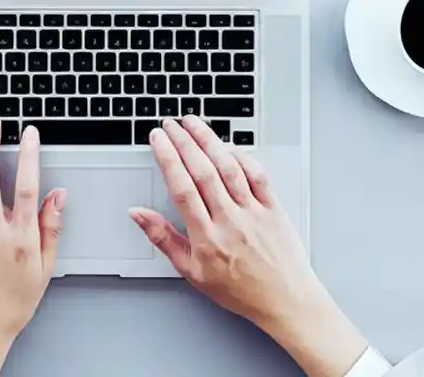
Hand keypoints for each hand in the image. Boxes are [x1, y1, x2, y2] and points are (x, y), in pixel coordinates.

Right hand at [129, 116, 366, 376]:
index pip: (182, 187)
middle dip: (183, 141)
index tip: (157, 139)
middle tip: (170, 124)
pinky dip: (243, 156)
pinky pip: (257, 175)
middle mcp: (230, 220)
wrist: (285, 300)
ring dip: (209, 140)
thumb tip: (138, 215)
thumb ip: (163, 238)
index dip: (167, 158)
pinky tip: (229, 146)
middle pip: (203, 171)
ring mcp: (253, 212)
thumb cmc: (240, 290)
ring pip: (229, 167)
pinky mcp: (273, 208)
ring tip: (194, 123)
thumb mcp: (191, 272)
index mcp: (207, 237)